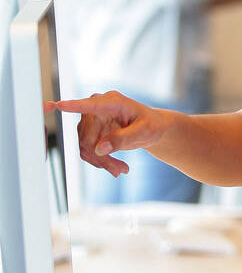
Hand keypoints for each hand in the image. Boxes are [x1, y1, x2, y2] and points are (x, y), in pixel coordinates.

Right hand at [46, 92, 170, 176]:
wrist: (151, 129)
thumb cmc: (150, 124)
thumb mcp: (143, 132)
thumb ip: (122, 138)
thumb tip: (100, 148)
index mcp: (112, 102)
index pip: (90, 104)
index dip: (74, 106)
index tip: (59, 105)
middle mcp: (97, 108)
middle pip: (87, 137)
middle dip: (101, 158)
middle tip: (120, 170)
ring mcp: (91, 120)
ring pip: (85, 147)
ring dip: (101, 162)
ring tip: (121, 169)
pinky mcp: (90, 132)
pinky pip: (87, 151)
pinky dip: (99, 162)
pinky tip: (115, 167)